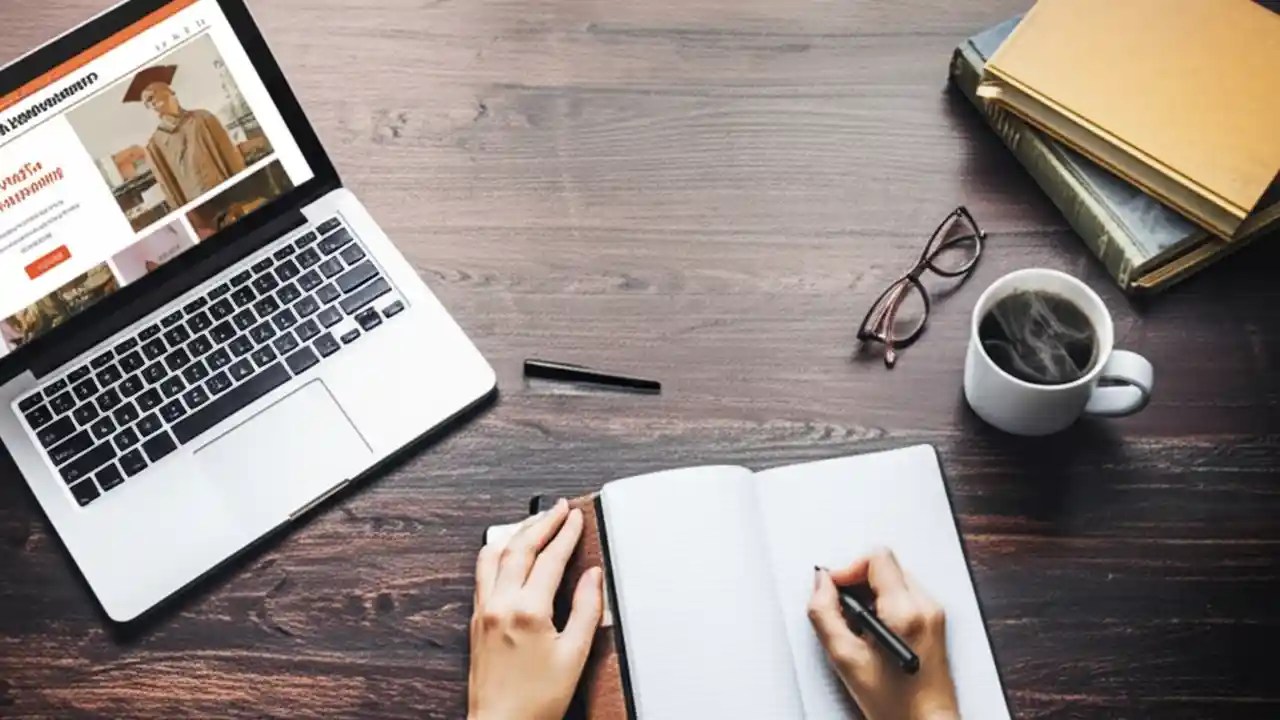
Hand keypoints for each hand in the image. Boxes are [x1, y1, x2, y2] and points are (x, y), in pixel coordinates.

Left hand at [469, 499, 603, 719]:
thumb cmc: (536, 701)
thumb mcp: (575, 655)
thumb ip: (587, 610)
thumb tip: (593, 577)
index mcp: (527, 611)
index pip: (550, 558)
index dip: (566, 534)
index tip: (576, 517)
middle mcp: (499, 605)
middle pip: (520, 548)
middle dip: (542, 522)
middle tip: (559, 508)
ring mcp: (483, 611)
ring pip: (494, 556)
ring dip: (516, 533)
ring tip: (533, 521)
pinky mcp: (475, 621)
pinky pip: (483, 573)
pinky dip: (497, 553)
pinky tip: (507, 552)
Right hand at [808, 550, 959, 719]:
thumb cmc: (896, 704)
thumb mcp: (846, 658)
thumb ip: (825, 614)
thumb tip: (821, 584)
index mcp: (905, 612)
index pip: (876, 558)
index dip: (847, 569)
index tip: (833, 590)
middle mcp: (925, 606)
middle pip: (884, 566)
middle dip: (857, 583)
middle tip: (844, 614)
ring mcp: (933, 613)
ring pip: (893, 579)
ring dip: (869, 595)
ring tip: (860, 629)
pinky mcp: (933, 621)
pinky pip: (903, 595)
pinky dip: (883, 605)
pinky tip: (875, 633)